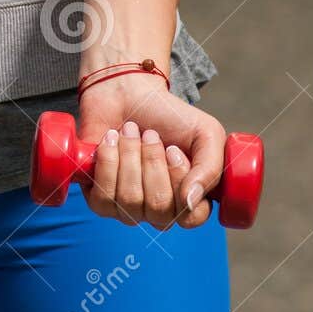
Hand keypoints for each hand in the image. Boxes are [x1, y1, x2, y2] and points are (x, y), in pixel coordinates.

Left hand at [77, 76, 224, 230]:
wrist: (128, 93)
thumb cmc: (169, 116)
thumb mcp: (205, 133)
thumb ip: (211, 169)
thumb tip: (191, 202)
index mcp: (190, 198)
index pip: (190, 218)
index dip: (179, 182)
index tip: (172, 150)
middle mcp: (160, 210)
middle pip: (158, 209)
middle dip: (151, 161)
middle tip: (150, 134)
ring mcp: (130, 208)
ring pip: (130, 202)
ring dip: (129, 156)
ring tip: (130, 131)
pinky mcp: (101, 199)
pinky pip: (103, 198)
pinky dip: (108, 161)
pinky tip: (111, 140)